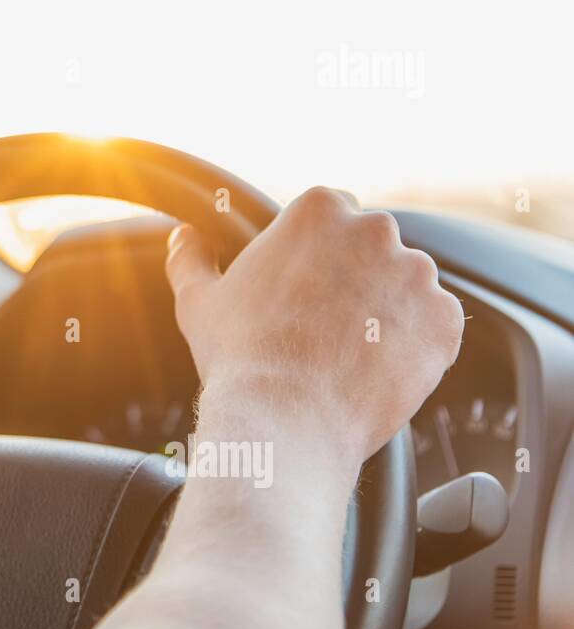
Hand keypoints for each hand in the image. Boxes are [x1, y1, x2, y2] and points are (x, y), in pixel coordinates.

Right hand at [164, 186, 464, 469]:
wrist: (286, 419)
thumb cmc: (239, 358)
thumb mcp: (199, 300)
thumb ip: (190, 258)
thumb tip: (184, 238)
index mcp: (318, 210)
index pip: (331, 213)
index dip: (316, 253)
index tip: (304, 285)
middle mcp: (374, 231)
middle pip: (372, 245)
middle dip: (355, 278)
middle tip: (322, 324)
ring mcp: (416, 275)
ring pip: (405, 285)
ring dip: (386, 310)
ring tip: (347, 353)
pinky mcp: (444, 321)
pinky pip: (434, 326)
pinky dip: (414, 344)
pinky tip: (374, 368)